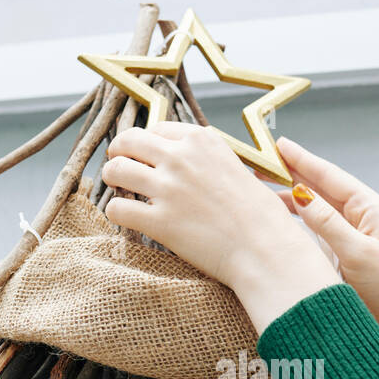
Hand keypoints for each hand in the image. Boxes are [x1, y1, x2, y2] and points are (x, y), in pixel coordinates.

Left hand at [101, 122, 338, 331]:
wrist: (266, 249)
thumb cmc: (260, 216)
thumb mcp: (236, 168)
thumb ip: (207, 159)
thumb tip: (186, 162)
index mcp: (201, 140)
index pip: (156, 129)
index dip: (146, 144)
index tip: (145, 155)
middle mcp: (180, 158)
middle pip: (128, 141)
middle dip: (119, 152)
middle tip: (119, 166)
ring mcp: (167, 189)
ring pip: (116, 170)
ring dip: (112, 179)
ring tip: (119, 189)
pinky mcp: (159, 221)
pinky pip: (117, 209)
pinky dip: (116, 213)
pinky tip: (126, 217)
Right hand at [273, 136, 378, 354]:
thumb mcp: (356, 253)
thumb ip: (326, 223)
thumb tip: (300, 193)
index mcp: (370, 208)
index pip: (329, 176)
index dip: (302, 160)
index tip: (278, 145)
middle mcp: (363, 217)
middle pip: (322, 188)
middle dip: (293, 174)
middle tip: (263, 163)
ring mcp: (357, 235)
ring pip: (319, 209)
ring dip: (294, 199)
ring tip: (266, 189)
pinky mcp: (350, 255)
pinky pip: (321, 230)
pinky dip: (301, 222)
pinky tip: (286, 220)